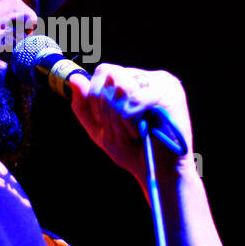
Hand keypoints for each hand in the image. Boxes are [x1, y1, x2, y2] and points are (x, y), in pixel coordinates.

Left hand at [67, 62, 194, 194]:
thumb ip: (84, 104)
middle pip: (111, 75)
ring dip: (118, 119)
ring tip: (132, 134)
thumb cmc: (133, 152)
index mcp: (135, 81)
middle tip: (121, 132)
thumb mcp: (100, 129)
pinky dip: (130, 122)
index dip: (95, 97)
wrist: (158, 175)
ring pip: (121, 87)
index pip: (104, 71)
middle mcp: (150, 77)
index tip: (105, 122)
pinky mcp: (170, 95)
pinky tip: (141, 133)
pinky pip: (134, 100)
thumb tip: (73, 78)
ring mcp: (163, 83)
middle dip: (106, 110)